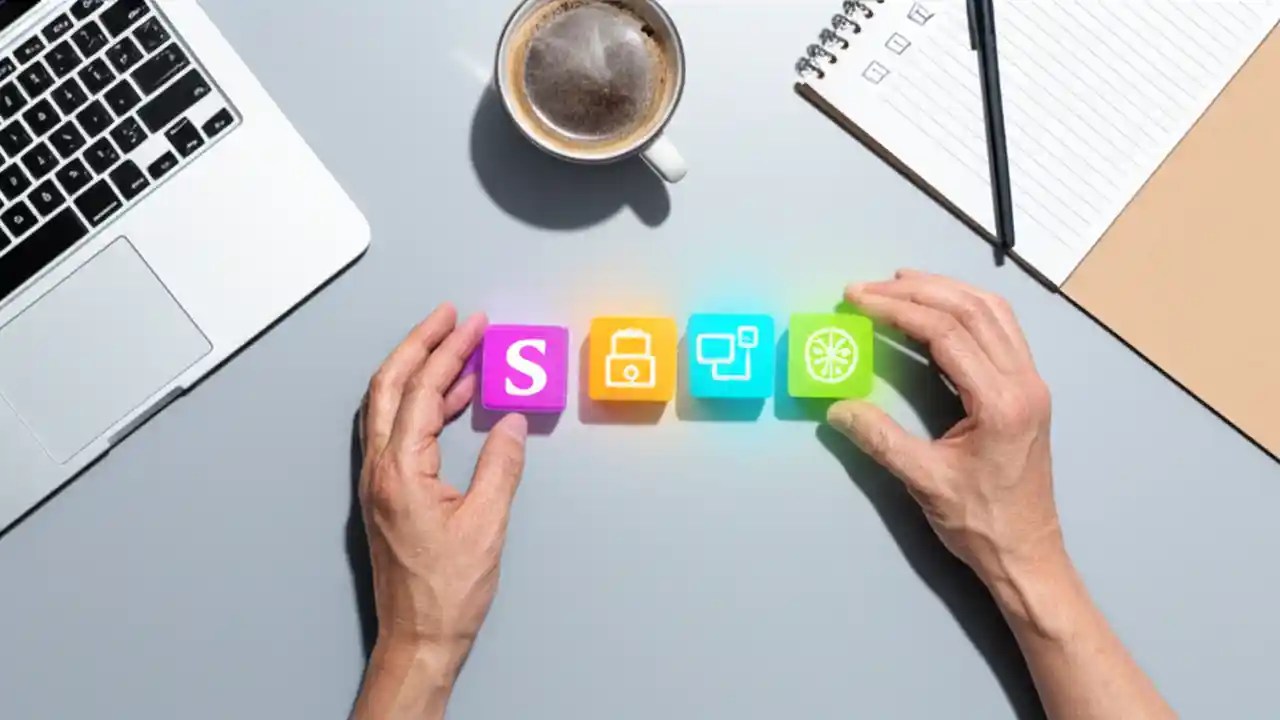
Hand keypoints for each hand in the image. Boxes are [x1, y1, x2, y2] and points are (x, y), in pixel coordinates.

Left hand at [353, 304, 527, 719]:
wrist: (418, 637)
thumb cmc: (445, 592)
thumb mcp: (487, 524)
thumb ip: (501, 465)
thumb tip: (510, 422)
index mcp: (400, 470)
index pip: (423, 392)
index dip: (449, 352)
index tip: (472, 325)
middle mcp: (379, 469)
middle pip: (391, 385)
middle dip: (422, 344)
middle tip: (452, 318)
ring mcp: (378, 481)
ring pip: (390, 405)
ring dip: (421, 371)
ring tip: (460, 351)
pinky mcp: (387, 493)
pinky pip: (399, 430)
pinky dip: (424, 404)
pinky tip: (453, 402)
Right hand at [828, 271, 1062, 611]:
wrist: (1028, 554)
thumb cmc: (981, 524)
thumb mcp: (925, 483)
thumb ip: (881, 440)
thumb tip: (838, 408)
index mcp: (1001, 403)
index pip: (947, 334)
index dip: (898, 309)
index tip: (858, 299)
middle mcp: (1024, 382)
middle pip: (972, 310)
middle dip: (917, 291)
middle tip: (869, 288)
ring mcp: (1031, 383)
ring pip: (992, 312)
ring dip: (946, 291)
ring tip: (900, 284)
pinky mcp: (1028, 389)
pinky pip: (1001, 330)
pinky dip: (966, 309)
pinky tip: (937, 310)